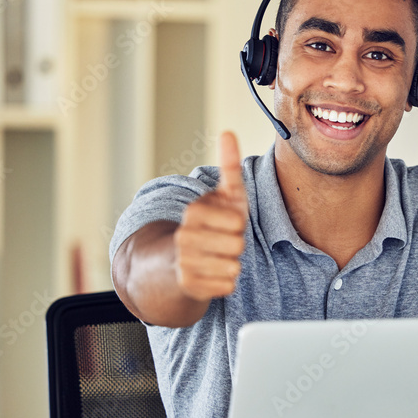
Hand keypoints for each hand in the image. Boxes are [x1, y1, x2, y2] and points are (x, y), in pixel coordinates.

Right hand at [174, 131, 249, 300]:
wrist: (180, 262)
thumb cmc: (214, 223)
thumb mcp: (224, 195)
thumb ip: (229, 165)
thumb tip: (228, 131)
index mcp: (193, 212)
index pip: (237, 222)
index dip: (238, 224)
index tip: (225, 223)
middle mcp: (184, 237)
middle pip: (237, 246)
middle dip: (236, 245)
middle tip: (222, 242)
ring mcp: (185, 262)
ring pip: (233, 268)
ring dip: (231, 264)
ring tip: (217, 257)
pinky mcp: (190, 286)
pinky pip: (228, 286)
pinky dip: (225, 282)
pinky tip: (211, 274)